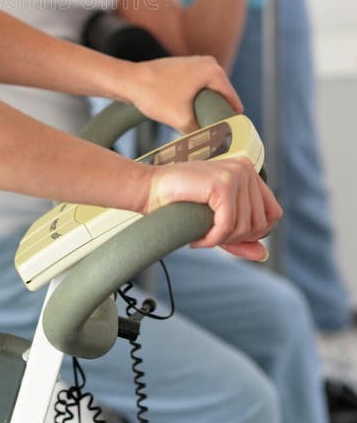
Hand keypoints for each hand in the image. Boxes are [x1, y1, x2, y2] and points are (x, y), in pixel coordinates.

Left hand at [125, 55, 241, 133]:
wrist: (127, 80)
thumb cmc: (153, 95)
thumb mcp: (182, 120)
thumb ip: (202, 133)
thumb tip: (215, 147)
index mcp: (214, 71)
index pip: (233, 101)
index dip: (231, 121)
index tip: (227, 139)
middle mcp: (208, 63)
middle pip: (221, 97)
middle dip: (216, 115)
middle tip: (212, 137)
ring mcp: (195, 64)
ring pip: (209, 94)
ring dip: (205, 109)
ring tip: (200, 129)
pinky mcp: (183, 68)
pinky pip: (197, 89)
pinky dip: (195, 102)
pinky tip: (189, 117)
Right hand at [146, 157, 281, 261]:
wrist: (150, 189)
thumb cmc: (180, 201)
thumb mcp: (217, 221)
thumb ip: (240, 237)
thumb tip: (264, 254)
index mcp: (247, 171)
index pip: (272, 212)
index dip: (254, 233)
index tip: (228, 236)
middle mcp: (245, 168)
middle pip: (260, 223)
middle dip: (236, 239)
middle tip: (211, 237)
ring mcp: (235, 174)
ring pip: (245, 226)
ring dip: (222, 240)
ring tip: (203, 236)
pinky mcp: (223, 184)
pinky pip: (228, 226)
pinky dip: (213, 239)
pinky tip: (198, 238)